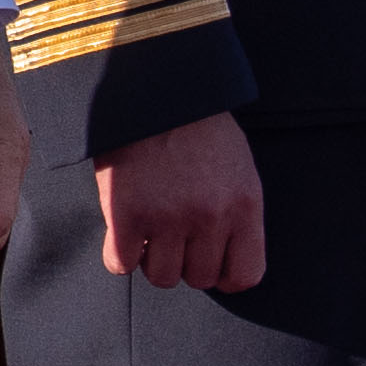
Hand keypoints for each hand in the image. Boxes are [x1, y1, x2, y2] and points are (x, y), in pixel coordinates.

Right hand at [98, 113, 267, 294]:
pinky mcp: (127, 215)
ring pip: (162, 277)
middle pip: (200, 278)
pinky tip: (123, 232)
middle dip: (186, 262)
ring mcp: (168, 218)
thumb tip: (226, 253)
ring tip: (148, 231)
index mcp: (244, 204)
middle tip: (173, 235)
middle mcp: (211, 216)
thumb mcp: (236, 165)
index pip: (245, 275)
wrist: (151, 86)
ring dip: (152, 259)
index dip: (225, 275)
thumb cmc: (195, 121)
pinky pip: (121, 263)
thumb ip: (235, 211)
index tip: (211, 264)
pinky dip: (119, 254)